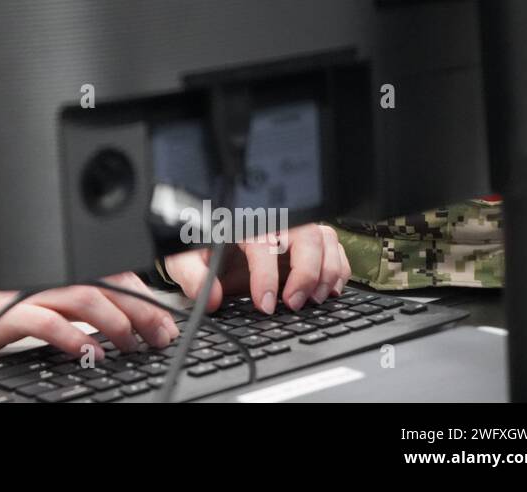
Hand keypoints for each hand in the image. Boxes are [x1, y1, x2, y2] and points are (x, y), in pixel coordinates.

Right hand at [0, 260, 179, 360]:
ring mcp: (26, 291)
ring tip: (130, 343)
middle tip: (159, 336)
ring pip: (83, 297)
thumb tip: (116, 317)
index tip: (163, 322)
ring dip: (114, 321)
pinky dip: (73, 337)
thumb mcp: (35, 292)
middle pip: (104, 283)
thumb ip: (71, 299)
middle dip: (140, 310)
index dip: (143, 296)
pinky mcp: (6, 313)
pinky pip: (47, 322)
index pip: (110, 271)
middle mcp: (44, 274)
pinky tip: (89, 352)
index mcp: (53, 267)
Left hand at [162, 223, 350, 314]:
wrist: (213, 241)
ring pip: (324, 240)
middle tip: (294, 304)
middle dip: (305, 274)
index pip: (261, 245)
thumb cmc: (204, 247)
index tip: (266, 304)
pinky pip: (334, 247)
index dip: (266, 277)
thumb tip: (210, 299)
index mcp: (242, 223)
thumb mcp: (188, 259)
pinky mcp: (309, 238)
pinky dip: (338, 269)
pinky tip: (329, 291)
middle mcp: (272, 221)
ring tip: (314, 300)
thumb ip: (195, 278)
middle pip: (304, 237)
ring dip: (326, 272)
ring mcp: (294, 227)